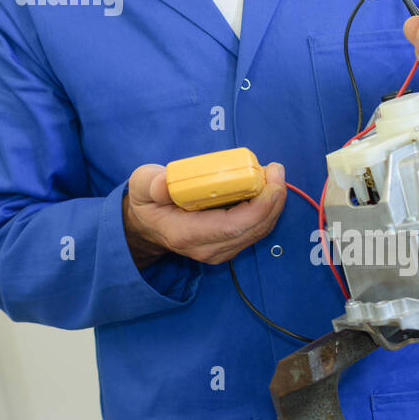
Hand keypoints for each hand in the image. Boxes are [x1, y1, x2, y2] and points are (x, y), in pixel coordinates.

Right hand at [121, 161, 286, 268]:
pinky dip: (267, 209)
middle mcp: (207, 248)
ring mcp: (220, 250)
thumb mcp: (142, 186)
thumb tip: (164, 182)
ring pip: (259, 231)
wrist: (148, 225)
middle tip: (276, 169)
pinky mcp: (229, 245)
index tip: (270, 179)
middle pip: (252, 229)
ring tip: (273, 174)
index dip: (258, 205)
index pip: (232, 226)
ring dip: (273, 204)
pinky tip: (267, 187)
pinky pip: (256, 230)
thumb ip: (151, 183)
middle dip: (273, 200)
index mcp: (186, 234)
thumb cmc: (148, 202)